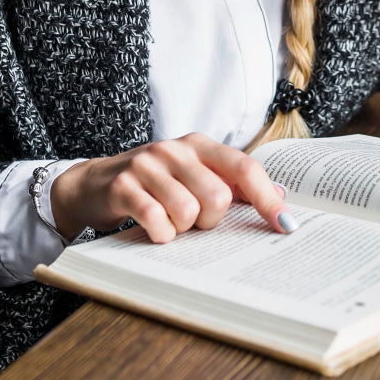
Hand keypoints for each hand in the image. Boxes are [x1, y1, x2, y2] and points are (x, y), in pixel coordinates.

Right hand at [50, 134, 291, 242]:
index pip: (245, 167)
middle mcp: (176, 148)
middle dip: (209, 221)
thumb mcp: (194, 176)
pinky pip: (156, 220)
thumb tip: (280, 195)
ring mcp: (148, 164)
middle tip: (193, 221)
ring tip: (169, 221)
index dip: (267, 198)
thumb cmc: (154, 184)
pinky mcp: (123, 185)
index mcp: (200, 145)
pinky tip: (154, 230)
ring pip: (188, 212)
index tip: (285, 225)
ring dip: (182, 229)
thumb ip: (233, 184)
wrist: (93, 184)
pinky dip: (160, 235)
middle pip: (217, 197)